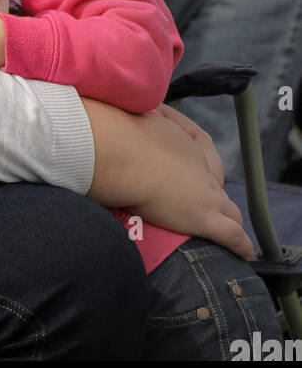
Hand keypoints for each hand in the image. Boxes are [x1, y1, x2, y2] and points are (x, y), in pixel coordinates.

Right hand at [82, 99, 252, 258]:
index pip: (199, 144)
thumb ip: (140, 123)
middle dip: (211, 189)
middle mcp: (201, 168)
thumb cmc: (123, 135)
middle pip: (217, 180)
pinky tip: (244, 252)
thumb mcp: (132, 121)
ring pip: (229, 211)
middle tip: (197, 197)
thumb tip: (138, 115)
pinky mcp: (204, 219)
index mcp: (184, 144)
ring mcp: (206, 195)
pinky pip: (232, 235)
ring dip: (228, 218)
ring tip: (223, 227)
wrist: (124, 155)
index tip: (183, 149)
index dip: (193, 149)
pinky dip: (240, 244)